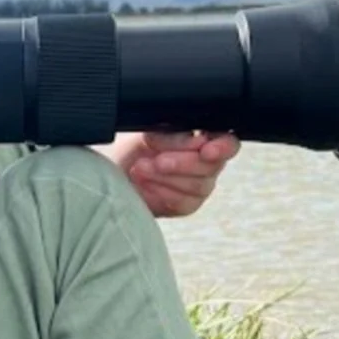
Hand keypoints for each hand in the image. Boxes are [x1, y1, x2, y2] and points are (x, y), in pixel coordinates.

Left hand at [97, 129, 239, 218]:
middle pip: (212, 166)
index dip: (222, 146)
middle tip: (155, 160)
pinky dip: (162, 192)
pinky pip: (184, 202)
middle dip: (182, 162)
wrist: (111, 172)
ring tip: (141, 169)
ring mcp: (199, 185)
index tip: (205, 149)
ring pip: (199, 184)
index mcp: (202, 138)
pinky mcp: (186, 205)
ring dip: (166, 177)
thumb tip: (195, 139)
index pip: (227, 142)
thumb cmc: (130, 149)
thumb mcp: (149, 134)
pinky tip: (146, 186)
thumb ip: (175, 135)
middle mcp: (206, 162)